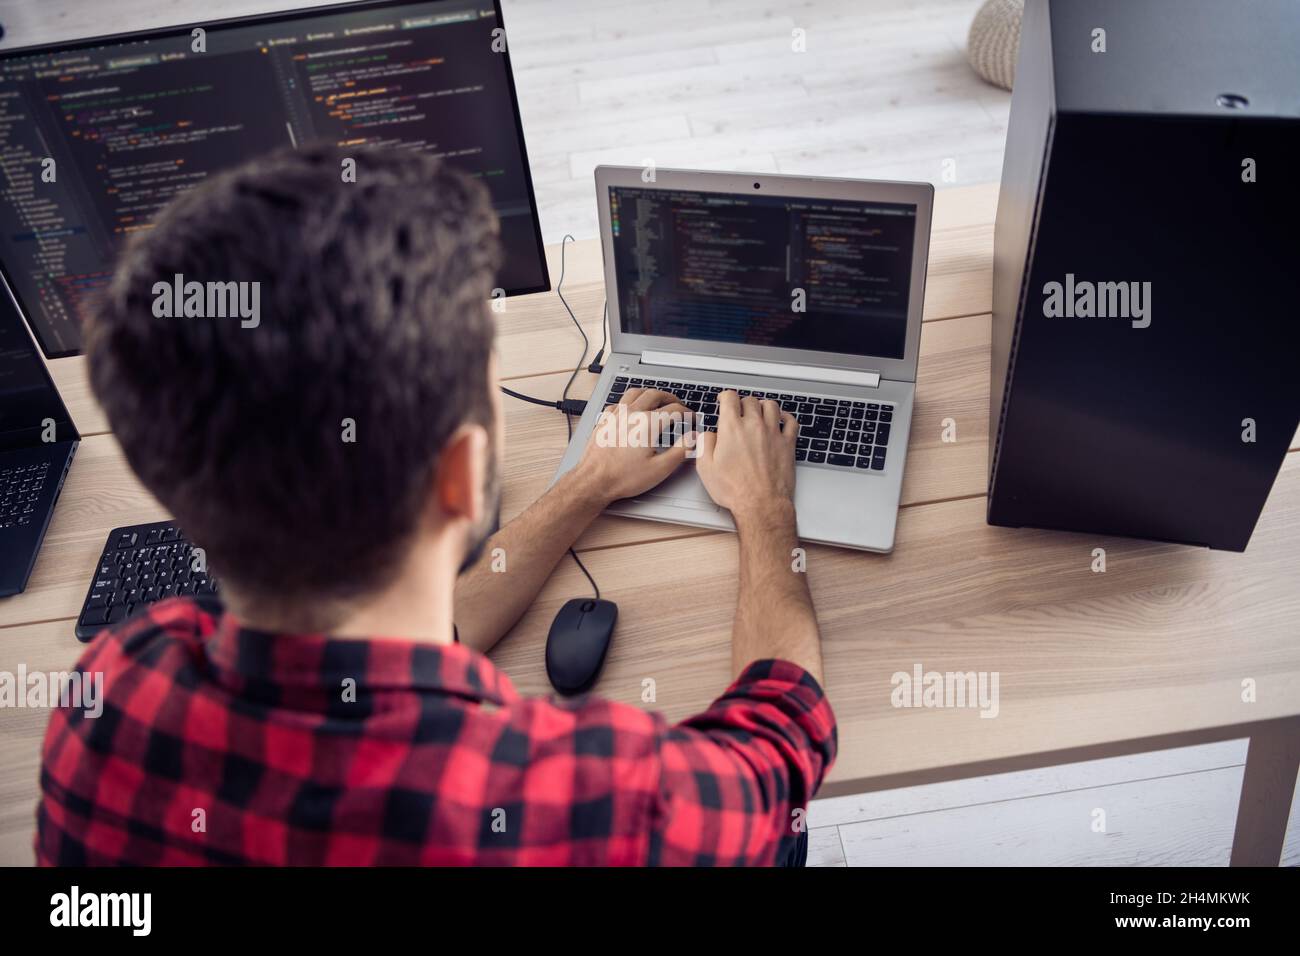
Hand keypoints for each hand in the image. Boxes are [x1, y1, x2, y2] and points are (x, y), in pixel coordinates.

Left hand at [572, 387, 695, 502]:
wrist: (594, 481)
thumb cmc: (623, 477)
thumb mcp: (660, 469)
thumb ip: (680, 451)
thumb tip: (692, 438)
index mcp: (647, 424)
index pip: (674, 410)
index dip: (687, 412)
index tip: (691, 417)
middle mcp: (631, 414)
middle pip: (655, 394)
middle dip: (671, 398)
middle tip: (678, 404)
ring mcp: (616, 415)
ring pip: (635, 392)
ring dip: (650, 393)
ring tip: (657, 399)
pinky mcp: (604, 420)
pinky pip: (619, 402)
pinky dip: (630, 401)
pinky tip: (631, 408)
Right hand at [695, 391, 797, 525]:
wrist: (761, 504)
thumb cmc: (735, 490)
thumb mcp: (705, 467)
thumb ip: (704, 444)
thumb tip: (708, 434)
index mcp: (732, 428)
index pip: (730, 398)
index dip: (725, 397)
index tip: (724, 400)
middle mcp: (754, 426)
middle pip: (750, 401)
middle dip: (742, 404)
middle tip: (739, 411)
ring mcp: (773, 433)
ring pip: (771, 406)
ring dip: (763, 406)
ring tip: (758, 412)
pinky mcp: (788, 444)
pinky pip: (791, 421)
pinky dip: (785, 417)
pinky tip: (781, 419)